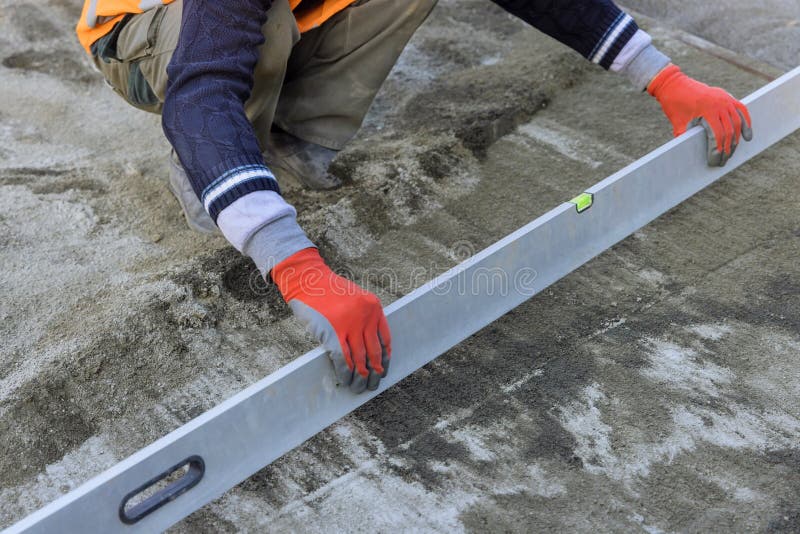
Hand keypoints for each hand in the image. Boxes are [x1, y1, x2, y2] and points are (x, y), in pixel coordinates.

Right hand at [272, 248, 390, 392]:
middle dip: (375, 371)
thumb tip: (366, 348)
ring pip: (360, 359)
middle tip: (373, 384)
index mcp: (374, 307)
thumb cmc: (328, 290)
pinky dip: (345, 372)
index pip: (385, 338)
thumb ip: (363, 318)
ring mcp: (349, 324)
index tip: (383, 369)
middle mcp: (365, 316)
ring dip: (360, 376)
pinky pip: (343, 358)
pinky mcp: (332, 332)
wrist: (307, 279)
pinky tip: (345, 380)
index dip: (385, 358)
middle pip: (374, 351)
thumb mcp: (354, 299)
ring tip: (359, 387)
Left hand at [648, 64, 752, 166]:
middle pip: (729, 131)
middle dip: (727, 148)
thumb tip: (690, 157)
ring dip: (736, 139)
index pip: (717, 135)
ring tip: (732, 152)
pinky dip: (745, 123)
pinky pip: (741, 110)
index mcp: (707, 110)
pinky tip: (746, 136)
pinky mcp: (727, 97)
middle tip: (723, 161)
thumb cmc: (674, 105)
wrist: (674, 85)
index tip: (714, 162)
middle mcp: (720, 104)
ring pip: (737, 122)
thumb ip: (686, 138)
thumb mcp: (678, 124)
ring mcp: (725, 99)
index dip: (717, 151)